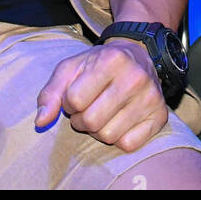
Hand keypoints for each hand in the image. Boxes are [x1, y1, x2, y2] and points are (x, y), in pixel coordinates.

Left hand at [35, 38, 168, 151]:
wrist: (138, 55)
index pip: (75, 100)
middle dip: (82, 119)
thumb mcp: (71, 68)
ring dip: (98, 130)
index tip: (77, 95)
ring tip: (102, 113)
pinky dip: (118, 138)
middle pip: (92, 121)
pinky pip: (129, 144)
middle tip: (87, 108)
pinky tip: (118, 120)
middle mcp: (135, 77)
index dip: (69, 102)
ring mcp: (150, 97)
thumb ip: (50, 93)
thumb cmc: (98, 64)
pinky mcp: (160, 116)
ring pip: (109, 136)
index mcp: (111, 60)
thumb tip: (41, 121)